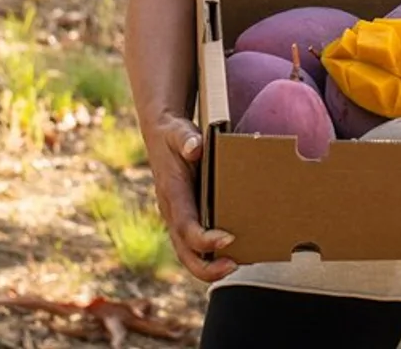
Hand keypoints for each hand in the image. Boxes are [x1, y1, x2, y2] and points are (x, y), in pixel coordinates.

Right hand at [148, 113, 238, 282]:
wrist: (162, 137)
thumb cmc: (174, 137)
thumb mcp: (179, 132)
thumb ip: (186, 139)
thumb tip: (195, 148)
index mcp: (172, 194)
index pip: (186, 226)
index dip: (205, 239)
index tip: (229, 238)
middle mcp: (172, 213)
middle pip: (185, 252)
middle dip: (206, 267)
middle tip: (233, 267)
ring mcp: (177, 219)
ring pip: (189, 254)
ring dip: (210, 267)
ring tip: (238, 265)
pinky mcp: (185, 219)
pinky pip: (194, 246)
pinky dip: (211, 256)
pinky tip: (236, 255)